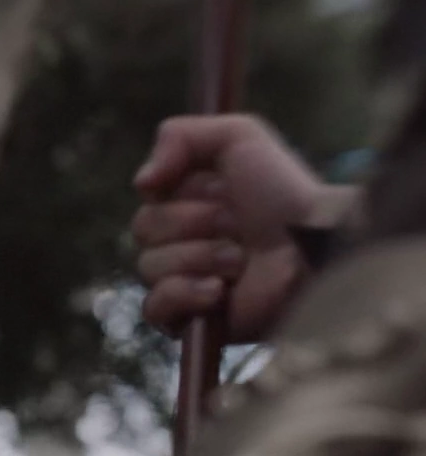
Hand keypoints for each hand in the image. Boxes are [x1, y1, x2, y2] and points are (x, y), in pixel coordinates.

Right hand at [131, 114, 356, 341]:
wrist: (314, 250)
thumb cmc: (286, 194)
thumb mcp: (239, 136)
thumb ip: (178, 135)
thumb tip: (140, 183)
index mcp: (191, 202)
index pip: (149, 198)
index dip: (182, 192)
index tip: (224, 189)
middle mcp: (185, 240)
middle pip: (143, 229)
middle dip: (193, 223)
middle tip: (238, 226)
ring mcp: (185, 281)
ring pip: (149, 266)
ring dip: (199, 258)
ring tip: (240, 261)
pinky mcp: (190, 320)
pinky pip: (154, 307)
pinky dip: (183, 294)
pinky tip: (218, 292)